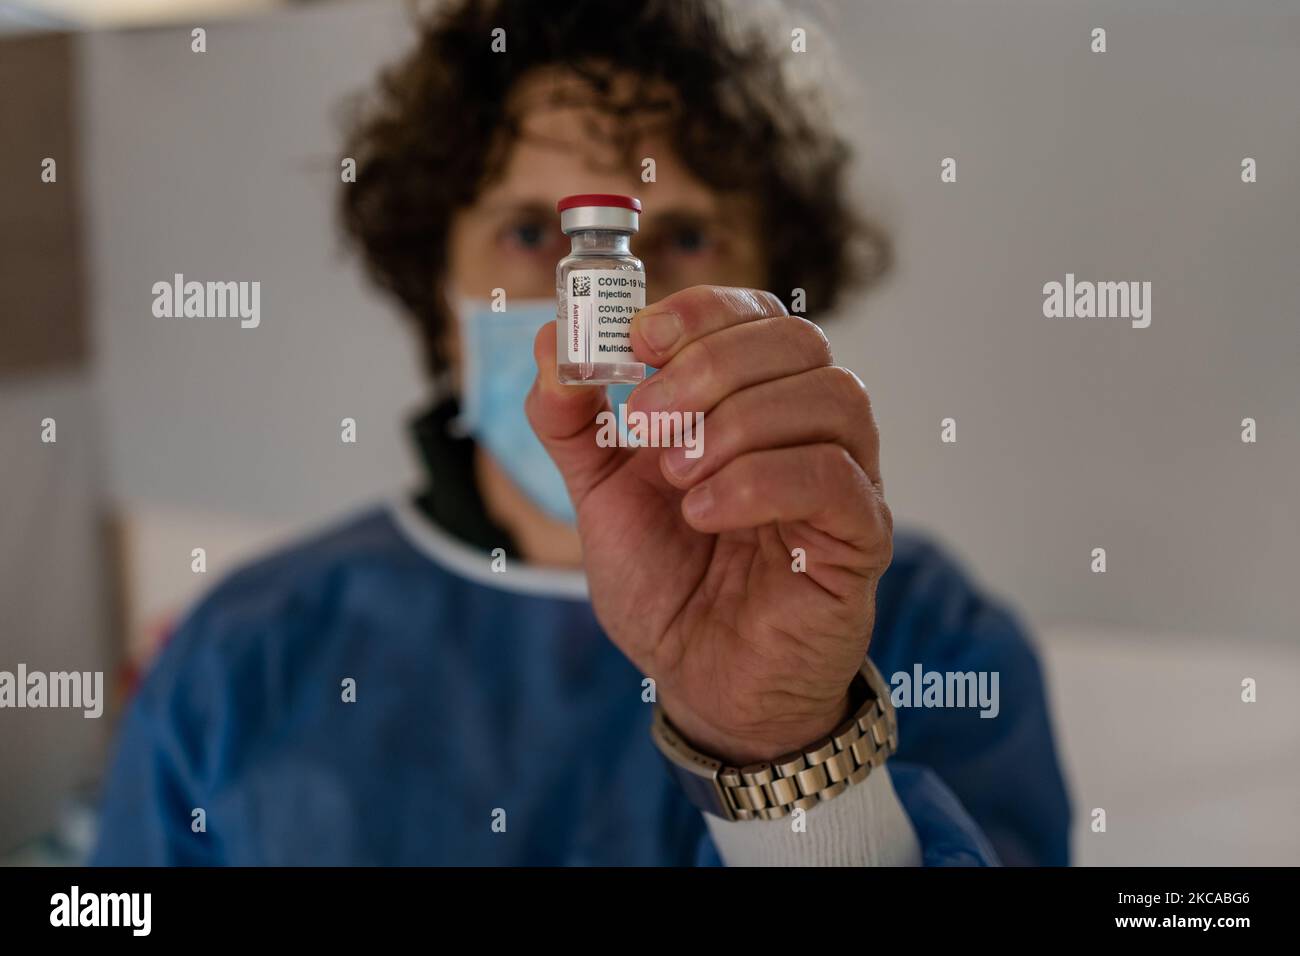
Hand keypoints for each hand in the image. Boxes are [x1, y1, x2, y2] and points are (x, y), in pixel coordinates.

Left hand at [526, 286, 891, 765]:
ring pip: (831, 396)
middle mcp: (809, 428)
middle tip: (645, 426)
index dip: (702, 310)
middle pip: (796, 342)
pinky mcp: (862, 536)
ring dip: (738, 423)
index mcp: (753, 401)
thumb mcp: (600, 493)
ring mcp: (846, 478)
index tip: (640, 339)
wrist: (701, 681)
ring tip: (678, 477)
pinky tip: (704, 513)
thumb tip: (555, 339)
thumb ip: (572, 420)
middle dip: (709, 368)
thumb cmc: (668, 582)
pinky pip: (835, 476)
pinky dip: (759, 481)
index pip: (757, 314)